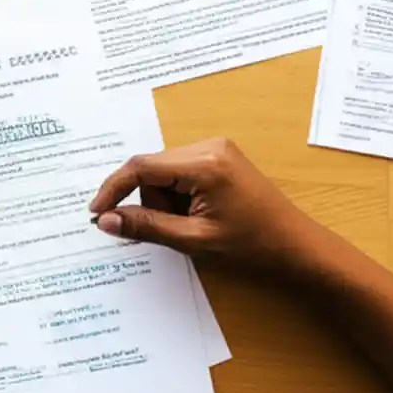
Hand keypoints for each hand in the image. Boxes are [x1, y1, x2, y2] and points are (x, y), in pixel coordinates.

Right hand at [88, 138, 325, 272]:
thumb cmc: (252, 246)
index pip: (141, 167)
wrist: (296, 246)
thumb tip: (106, 220)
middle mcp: (208, 146)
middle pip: (151, 168)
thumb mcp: (193, 240)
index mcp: (204, 163)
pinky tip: (196, 214)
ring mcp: (216, 148)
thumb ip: (146, 226)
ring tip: (191, 225)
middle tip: (172, 229)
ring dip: (165, 199)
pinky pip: (179, 171)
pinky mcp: (219, 156)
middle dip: (150, 200)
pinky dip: (177, 194)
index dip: (113, 189)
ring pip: (163, 171)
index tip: (96, 212)